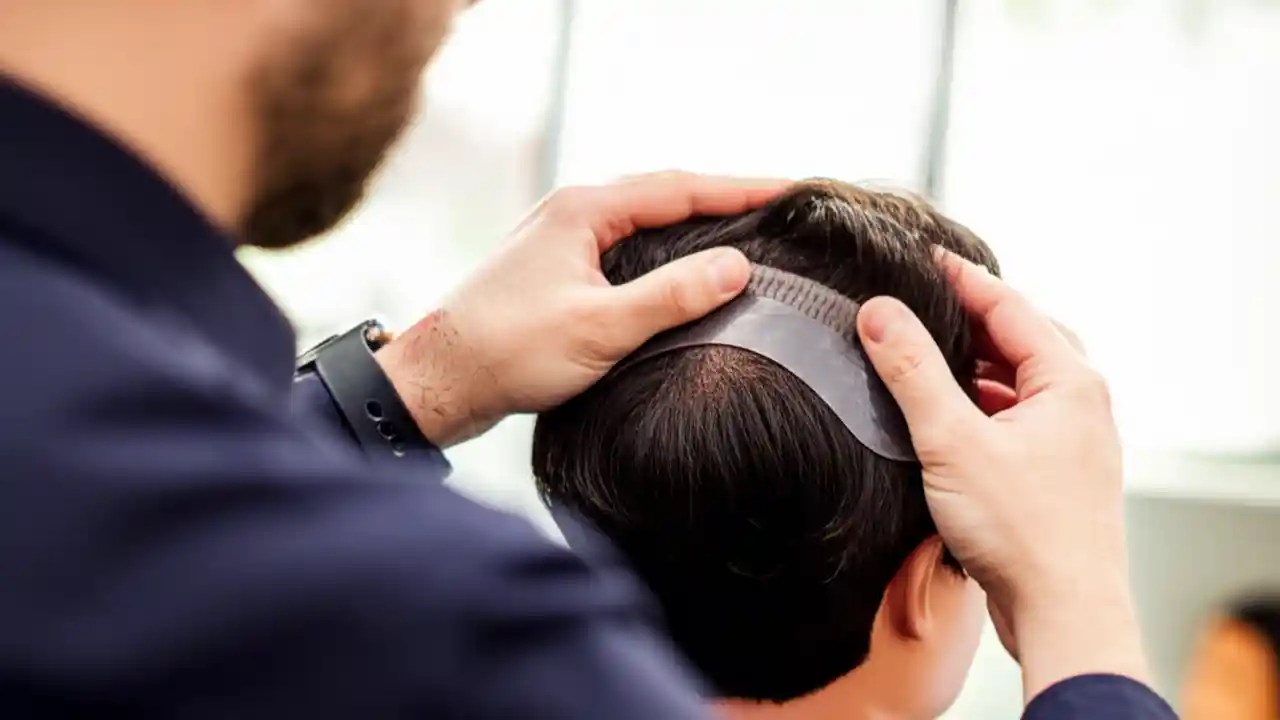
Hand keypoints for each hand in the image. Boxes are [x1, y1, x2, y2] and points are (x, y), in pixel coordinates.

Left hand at [377, 171, 788, 446]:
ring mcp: (561, 240)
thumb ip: (671, 295)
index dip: (740, 188)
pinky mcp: (555, 271)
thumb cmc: (508, 350)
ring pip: (642, 220)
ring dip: (691, 221)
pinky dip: (662, 250)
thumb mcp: (601, 327)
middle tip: (777, 205)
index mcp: (584, 209)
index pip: (680, 187)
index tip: (791, 189)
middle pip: (663, 194)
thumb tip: (737, 268)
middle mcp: (572, 212)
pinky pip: (624, 246)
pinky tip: (679, 272)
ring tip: (742, 231)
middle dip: (721, 197)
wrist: (438, 380)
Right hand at [856, 250, 1149, 703]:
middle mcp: (1081, 404)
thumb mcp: (952, 440)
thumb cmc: (1023, 531)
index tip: (921, 256)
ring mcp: (1073, 440)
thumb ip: (913, 371)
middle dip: (971, 319)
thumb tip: (879, 313)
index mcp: (1068, 381)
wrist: (1065, 614)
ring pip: (1020, 382)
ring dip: (976, 366)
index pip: (1009, 305)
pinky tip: (948, 419)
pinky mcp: (1057, 474)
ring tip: (925, 357)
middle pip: (1020, 339)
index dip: (960, 278)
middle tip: (921, 301)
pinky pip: (1018, 418)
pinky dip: (983, 406)